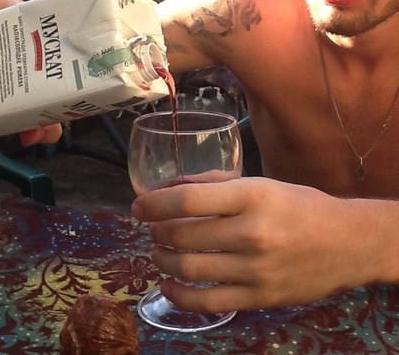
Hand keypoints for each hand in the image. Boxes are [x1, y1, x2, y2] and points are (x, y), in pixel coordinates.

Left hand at [132, 177, 374, 311]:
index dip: (154, 203)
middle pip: (182, 235)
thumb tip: (171, 189)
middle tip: (150, 227)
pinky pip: (207, 302)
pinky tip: (168, 284)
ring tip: (158, 250)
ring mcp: (255, 270)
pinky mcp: (259, 298)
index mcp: (252, 196)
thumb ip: (216, 184)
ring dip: (162, 259)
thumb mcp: (261, 183)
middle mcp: (252, 232)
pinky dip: (178, 295)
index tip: (138, 206)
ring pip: (188, 269)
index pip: (187, 200)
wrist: (346, 243)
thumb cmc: (300, 206)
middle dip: (155, 230)